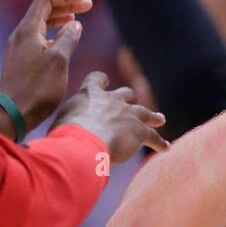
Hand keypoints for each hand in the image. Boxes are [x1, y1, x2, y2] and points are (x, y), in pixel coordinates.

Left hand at [0, 0, 92, 132]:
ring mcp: (20, 47)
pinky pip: (39, 37)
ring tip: (79, 19)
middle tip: (88, 5)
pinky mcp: (22, 59)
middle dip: (66, 5)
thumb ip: (68, 39)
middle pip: (44, 10)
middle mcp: (21, 35)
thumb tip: (75, 25)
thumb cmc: (37, 88)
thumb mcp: (59, 61)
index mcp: (28, 31)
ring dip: (61, 18)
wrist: (14, 113)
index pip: (45, 0)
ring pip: (42, 23)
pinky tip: (65, 38)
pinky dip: (55, 32)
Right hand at [50, 71, 169, 165]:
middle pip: (126, 94)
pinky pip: (153, 137)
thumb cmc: (65, 135)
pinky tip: (165, 147)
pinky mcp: (140, 131)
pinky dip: (159, 142)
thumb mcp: (60, 122)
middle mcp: (112, 100)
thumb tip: (62, 133)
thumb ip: (68, 121)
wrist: (84, 143)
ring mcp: (129, 115)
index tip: (105, 82)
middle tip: (133, 106)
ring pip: (145, 113)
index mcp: (89, 94)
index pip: (96, 79)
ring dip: (153, 117)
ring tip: (160, 119)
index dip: (100, 80)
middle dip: (130, 100)